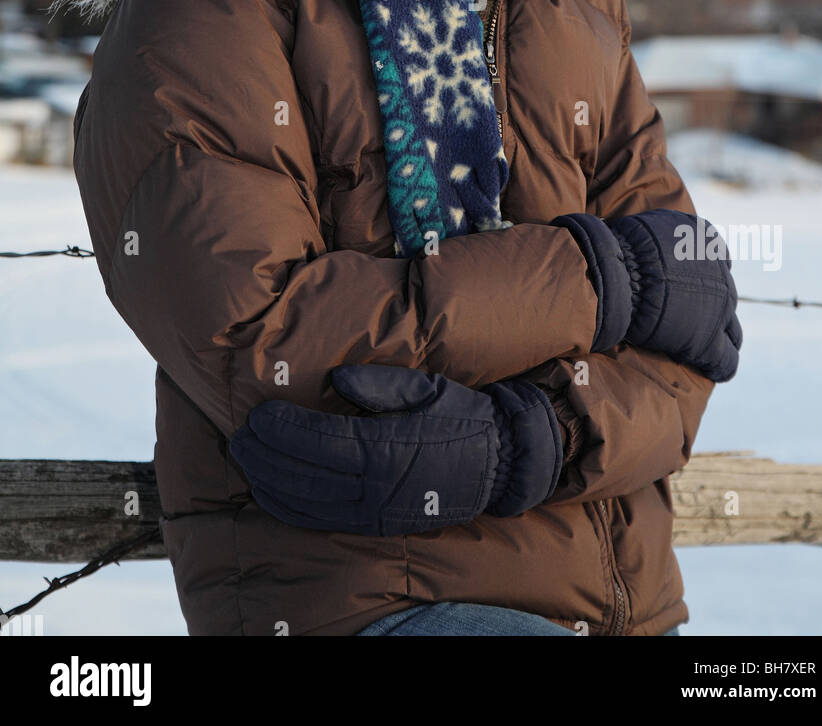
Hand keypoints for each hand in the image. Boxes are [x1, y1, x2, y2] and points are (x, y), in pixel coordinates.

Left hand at [228, 364, 562, 535]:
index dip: (282, 429)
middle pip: (304, 474)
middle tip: (240, 436)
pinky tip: (270, 490)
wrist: (499, 464)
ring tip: (246, 459)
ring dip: (269, 481)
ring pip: (306, 501)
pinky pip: (321, 520)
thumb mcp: (427, 388)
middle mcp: (376, 485)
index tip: (257, 414)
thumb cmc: (462, 418)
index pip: (319, 441)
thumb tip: (336, 381)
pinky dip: (288, 507)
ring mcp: (374, 509)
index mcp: (387, 447)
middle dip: (265, 455)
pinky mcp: (376, 523)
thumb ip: (379, 385)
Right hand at [551, 208, 741, 381]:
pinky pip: (725, 361)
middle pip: (726, 298)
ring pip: (732, 331)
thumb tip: (652, 246)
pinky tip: (709, 369)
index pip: (719, 262)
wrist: (617, 276)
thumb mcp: (647, 229)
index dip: (702, 277)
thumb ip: (663, 238)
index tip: (686, 286)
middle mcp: (720, 275)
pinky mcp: (706, 342)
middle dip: (711, 308)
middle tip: (687, 318)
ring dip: (719, 337)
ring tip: (700, 346)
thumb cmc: (622, 249)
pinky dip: (718, 366)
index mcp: (707, 244)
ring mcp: (718, 310)